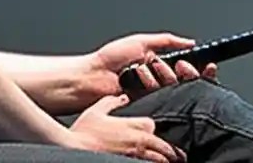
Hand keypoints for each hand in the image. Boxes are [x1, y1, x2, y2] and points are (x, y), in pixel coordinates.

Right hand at [67, 95, 185, 162]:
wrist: (74, 150)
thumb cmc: (83, 133)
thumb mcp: (95, 111)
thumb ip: (110, 102)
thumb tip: (120, 97)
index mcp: (133, 125)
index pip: (153, 125)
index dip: (155, 130)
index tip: (156, 134)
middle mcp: (138, 141)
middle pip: (164, 146)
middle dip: (171, 151)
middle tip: (178, 156)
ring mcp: (136, 155)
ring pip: (159, 159)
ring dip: (166, 161)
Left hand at [93, 32, 218, 97]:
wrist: (92, 77)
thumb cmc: (110, 58)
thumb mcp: (142, 40)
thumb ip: (168, 40)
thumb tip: (190, 42)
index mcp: (157, 62)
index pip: (186, 66)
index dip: (198, 66)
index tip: (208, 64)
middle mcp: (157, 78)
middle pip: (183, 78)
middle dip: (182, 71)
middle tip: (172, 66)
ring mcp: (152, 93)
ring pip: (172, 88)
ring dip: (160, 77)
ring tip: (141, 71)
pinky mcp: (146, 105)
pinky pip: (160, 99)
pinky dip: (153, 88)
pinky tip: (140, 82)